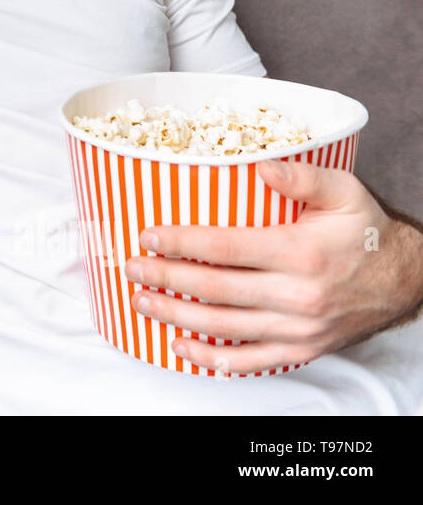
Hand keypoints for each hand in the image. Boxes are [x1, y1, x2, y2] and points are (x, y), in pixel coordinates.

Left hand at [123, 159, 422, 374]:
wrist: (406, 280)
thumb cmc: (366, 232)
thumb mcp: (344, 191)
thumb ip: (301, 176)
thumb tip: (261, 166)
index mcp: (301, 252)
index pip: (225, 248)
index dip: (181, 243)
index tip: (148, 236)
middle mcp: (297, 295)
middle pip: (214, 289)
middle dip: (165, 278)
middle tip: (131, 266)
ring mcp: (298, 328)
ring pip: (223, 326)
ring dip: (175, 315)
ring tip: (141, 299)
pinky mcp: (300, 350)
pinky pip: (249, 361)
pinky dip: (210, 358)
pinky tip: (178, 345)